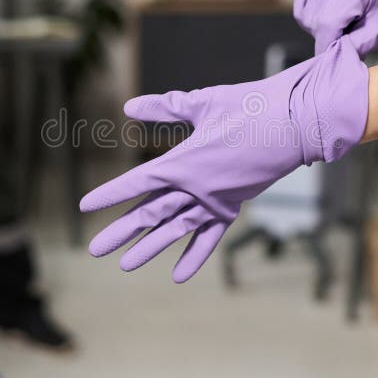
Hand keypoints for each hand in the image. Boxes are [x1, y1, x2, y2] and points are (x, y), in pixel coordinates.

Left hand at [81, 37, 368, 281]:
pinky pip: (210, 236)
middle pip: (151, 213)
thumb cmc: (247, 107)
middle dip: (121, 231)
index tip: (85, 205)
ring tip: (126, 265)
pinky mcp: (232, 206)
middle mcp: (195, 188)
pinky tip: (178, 274)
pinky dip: (195, 255)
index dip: (110, 193)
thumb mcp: (202, 102)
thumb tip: (129, 107)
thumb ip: (164, 108)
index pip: (137, 182)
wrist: (292, 123)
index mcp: (184, 162)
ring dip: (150, 247)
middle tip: (96, 249)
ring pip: (175, 228)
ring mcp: (215, 201)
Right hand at [294, 0, 377, 56]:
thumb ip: (358, 45)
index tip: (328, 58)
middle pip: (315, 18)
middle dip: (325, 36)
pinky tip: (327, 15)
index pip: (329, 21)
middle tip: (343, 39)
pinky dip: (309, 16)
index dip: (325, 44)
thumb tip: (332, 57)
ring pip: (304, 13)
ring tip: (339, 25)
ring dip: (316, 27)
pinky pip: (300, 4)